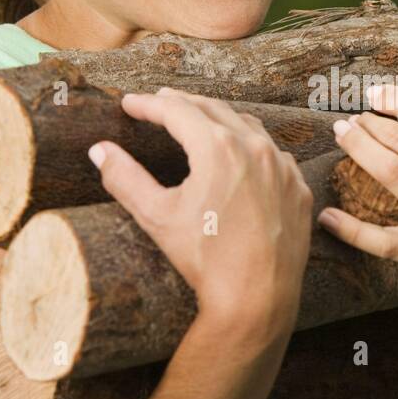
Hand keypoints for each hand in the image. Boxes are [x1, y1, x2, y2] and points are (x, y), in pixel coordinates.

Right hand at [88, 88, 312, 339]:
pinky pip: (275, 156)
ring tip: (201, 119)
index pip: (177, 111)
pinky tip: (244, 153)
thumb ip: (125, 178)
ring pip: (250, 128)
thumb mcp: (157, 216)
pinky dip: (254, 146)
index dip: (148, 105)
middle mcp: (255, 148)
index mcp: (218, 147)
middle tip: (160, 101)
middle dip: (184, 103)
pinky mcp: (298, 189)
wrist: (257, 297)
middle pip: (214, 110)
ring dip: (221, 119)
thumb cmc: (205, 258)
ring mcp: (283, 168)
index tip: (129, 103)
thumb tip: (99, 150)